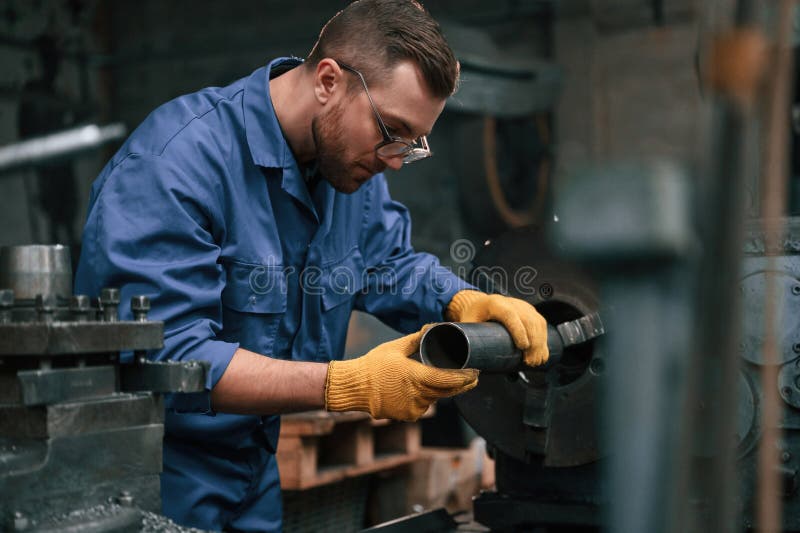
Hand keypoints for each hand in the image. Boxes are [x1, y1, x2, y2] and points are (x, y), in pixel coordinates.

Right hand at [325, 329, 478, 420]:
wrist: (355, 387)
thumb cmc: (374, 364)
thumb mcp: (396, 347)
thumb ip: (416, 338)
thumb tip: (431, 327)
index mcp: (416, 376)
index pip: (449, 380)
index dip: (466, 378)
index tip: (477, 373)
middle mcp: (418, 395)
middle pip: (447, 391)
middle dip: (461, 385)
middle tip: (472, 377)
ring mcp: (413, 408)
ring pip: (435, 398)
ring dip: (439, 390)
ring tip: (438, 379)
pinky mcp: (408, 416)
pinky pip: (424, 406)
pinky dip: (425, 398)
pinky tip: (419, 390)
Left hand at [446, 290, 548, 366]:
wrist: (479, 304)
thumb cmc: (472, 317)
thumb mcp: (467, 326)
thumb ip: (467, 343)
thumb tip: (470, 369)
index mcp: (494, 303)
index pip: (509, 314)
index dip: (518, 330)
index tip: (522, 347)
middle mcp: (512, 302)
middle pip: (528, 320)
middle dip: (533, 342)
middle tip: (529, 362)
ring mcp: (523, 306)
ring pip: (537, 323)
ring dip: (540, 344)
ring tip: (534, 363)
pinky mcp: (530, 312)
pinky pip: (541, 325)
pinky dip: (544, 341)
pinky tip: (542, 356)